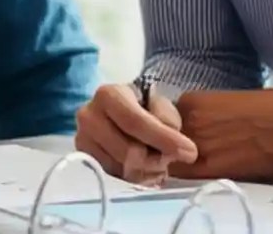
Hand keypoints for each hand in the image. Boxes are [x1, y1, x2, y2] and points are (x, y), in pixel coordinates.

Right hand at [74, 83, 197, 183]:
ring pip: (122, 168)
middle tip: (170, 158)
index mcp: (108, 95)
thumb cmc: (143, 108)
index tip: (189, 152)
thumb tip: (178, 147)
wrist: (119, 115)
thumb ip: (168, 121)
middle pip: (127, 151)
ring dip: (147, 170)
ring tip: (157, 163)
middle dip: (155, 159)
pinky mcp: (85, 158)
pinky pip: (115, 178)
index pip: (135, 121)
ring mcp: (83, 139)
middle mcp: (88, 116)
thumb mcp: (160, 105)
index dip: (163, 139)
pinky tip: (144, 169)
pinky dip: (135, 178)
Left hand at [171, 88, 272, 182]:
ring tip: (207, 167)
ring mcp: (196, 144)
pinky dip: (193, 179)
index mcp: (191, 101)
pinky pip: (188, 178)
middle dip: (172, 152)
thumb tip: (200, 132)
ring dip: (181, 167)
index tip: (180, 144)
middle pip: (164, 143)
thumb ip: (207, 118)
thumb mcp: (230, 103)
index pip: (163, 124)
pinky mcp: (212, 167)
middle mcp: (186, 121)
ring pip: (173, 163)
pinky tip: (213, 175)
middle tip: (190, 160)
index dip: (170, 138)